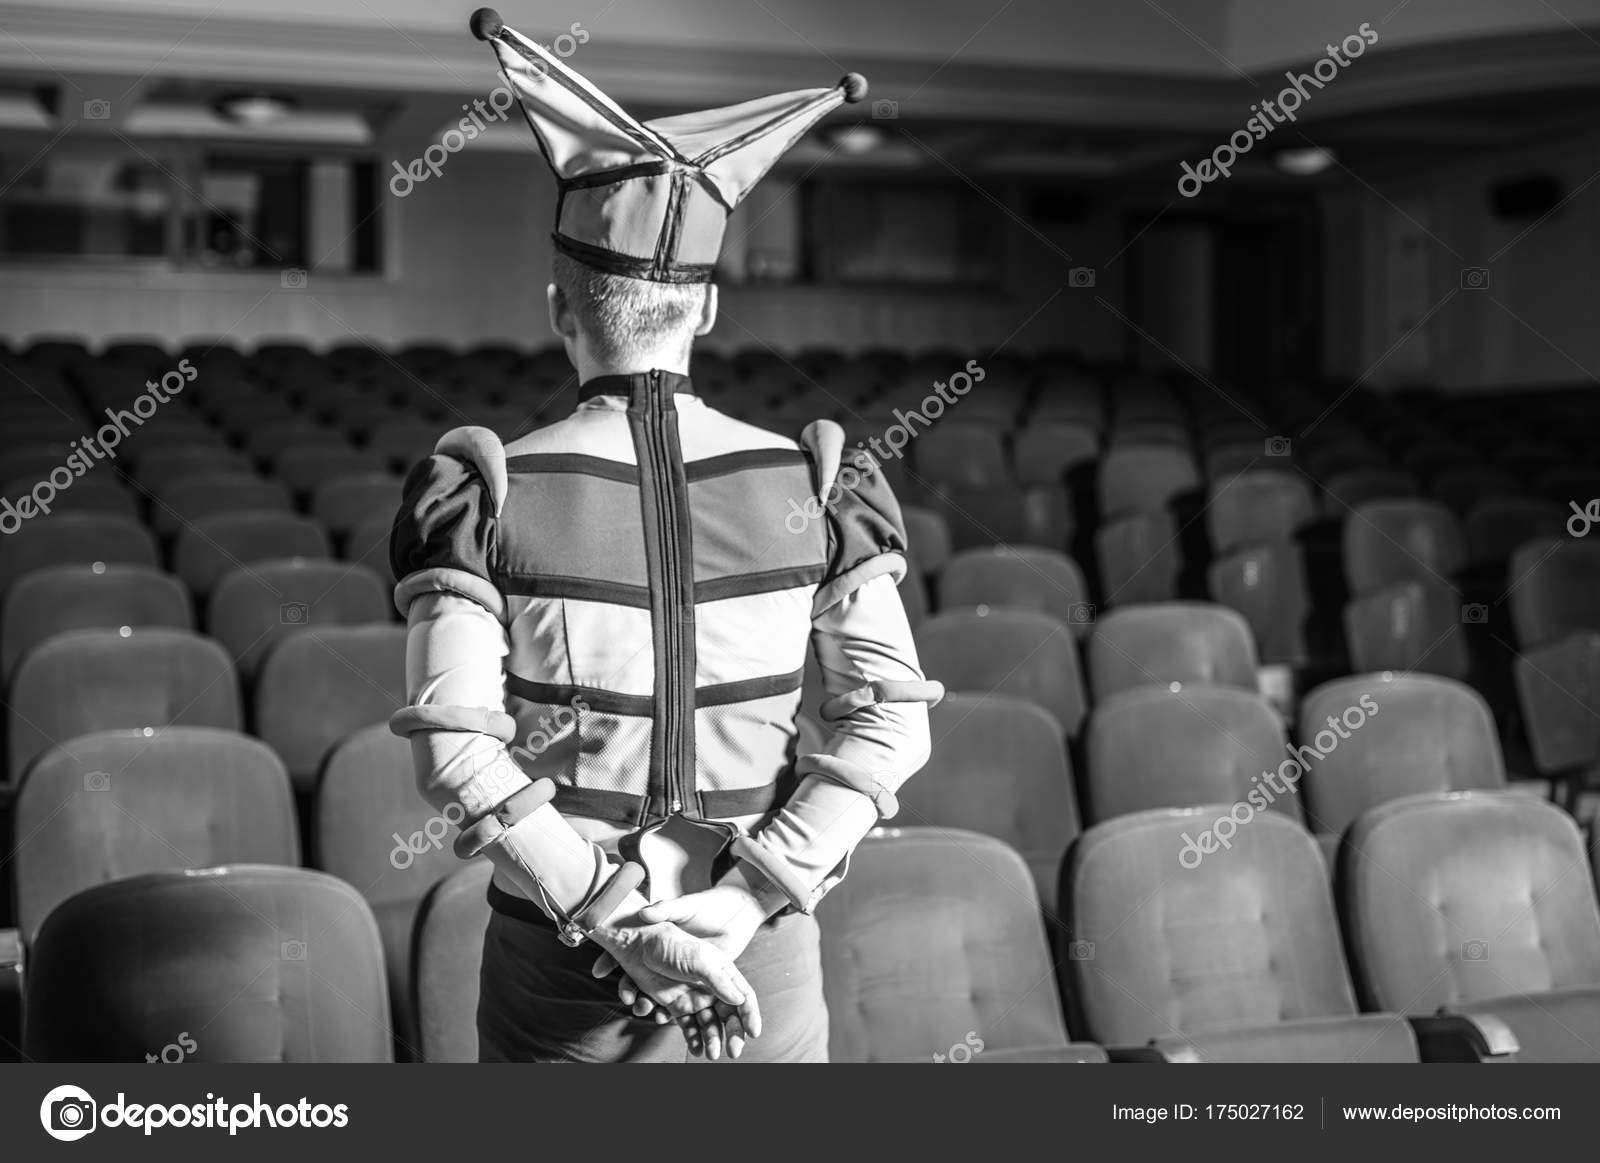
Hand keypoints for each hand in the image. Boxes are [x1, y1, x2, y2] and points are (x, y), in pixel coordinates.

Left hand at [591, 920, 761, 1059]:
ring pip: (709, 1025)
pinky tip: (696, 1050)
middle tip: (733, 1051)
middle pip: (729, 1015)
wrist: (640, 945)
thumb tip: (739, 1001)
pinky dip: (693, 1039)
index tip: (754, 1033)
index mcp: (723, 973)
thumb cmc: (672, 945)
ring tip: (711, 1054)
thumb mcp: (698, 960)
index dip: (750, 1015)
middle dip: (733, 1034)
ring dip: (713, 1040)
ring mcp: (694, 998)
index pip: (743, 997)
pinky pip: (688, 1027)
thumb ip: (718, 981)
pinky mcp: (676, 1006)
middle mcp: (712, 988)